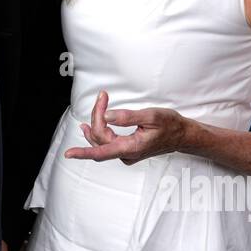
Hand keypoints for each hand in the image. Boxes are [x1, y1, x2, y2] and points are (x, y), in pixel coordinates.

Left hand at [65, 89, 188, 164]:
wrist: (182, 135)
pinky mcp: (127, 151)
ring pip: (102, 141)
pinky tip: (92, 126)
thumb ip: (128, 117)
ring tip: (96, 106)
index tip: (68, 153)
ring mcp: (126, 154)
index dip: (83, 153)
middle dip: (96, 117)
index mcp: (131, 147)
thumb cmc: (170, 125)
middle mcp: (126, 154)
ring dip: (96, 124)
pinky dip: (99, 132)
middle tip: (102, 97)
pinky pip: (107, 144)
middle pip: (100, 139)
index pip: (101, 151)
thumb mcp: (151, 116)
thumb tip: (107, 116)